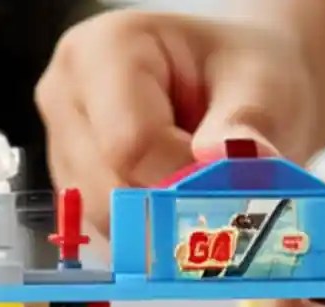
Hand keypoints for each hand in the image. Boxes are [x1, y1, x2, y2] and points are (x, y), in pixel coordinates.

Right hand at [36, 3, 324, 235]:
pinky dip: (150, 238)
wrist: (233, 84)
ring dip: (160, 228)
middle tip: (224, 200)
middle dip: (169, 211)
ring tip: (203, 194)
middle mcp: (66, 96)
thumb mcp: (261, 82)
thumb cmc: (240, 72)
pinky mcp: (72, 188)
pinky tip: (180, 209)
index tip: (229, 186)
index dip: (183, 181)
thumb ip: (248, 121)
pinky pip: (104, 237)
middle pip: (105, 191)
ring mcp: (62, 146)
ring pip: (101, 222)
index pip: (129, 144)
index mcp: (104, 50)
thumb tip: (237, 159)